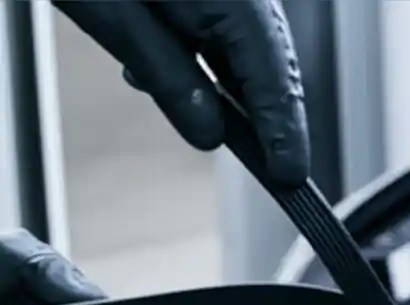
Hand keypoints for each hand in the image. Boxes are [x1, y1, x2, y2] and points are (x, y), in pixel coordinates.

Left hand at [55, 0, 309, 187]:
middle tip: (278, 166)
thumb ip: (167, 77)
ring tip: (235, 131)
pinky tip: (184, 73)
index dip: (285, 131)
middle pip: (275, 60)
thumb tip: (208, 132)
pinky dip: (216, 55)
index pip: (274, 77)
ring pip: (252, 42)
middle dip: (275, 115)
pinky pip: (226, 20)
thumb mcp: (111, 13)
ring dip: (242, 87)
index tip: (289, 173)